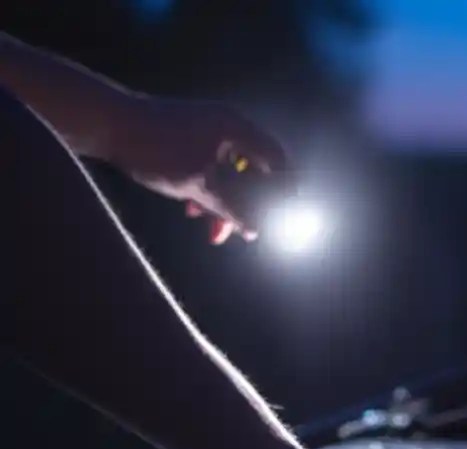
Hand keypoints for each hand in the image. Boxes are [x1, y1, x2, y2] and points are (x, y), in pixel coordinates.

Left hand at [106, 94, 292, 244]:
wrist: (107, 124)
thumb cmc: (159, 151)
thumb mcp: (200, 186)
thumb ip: (233, 208)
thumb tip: (256, 230)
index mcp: (238, 129)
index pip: (277, 160)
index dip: (285, 191)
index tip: (282, 218)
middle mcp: (228, 124)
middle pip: (254, 169)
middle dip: (248, 204)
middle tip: (244, 232)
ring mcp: (208, 128)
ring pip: (229, 172)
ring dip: (225, 202)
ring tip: (212, 230)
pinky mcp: (188, 135)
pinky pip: (211, 165)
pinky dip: (208, 188)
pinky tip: (192, 209)